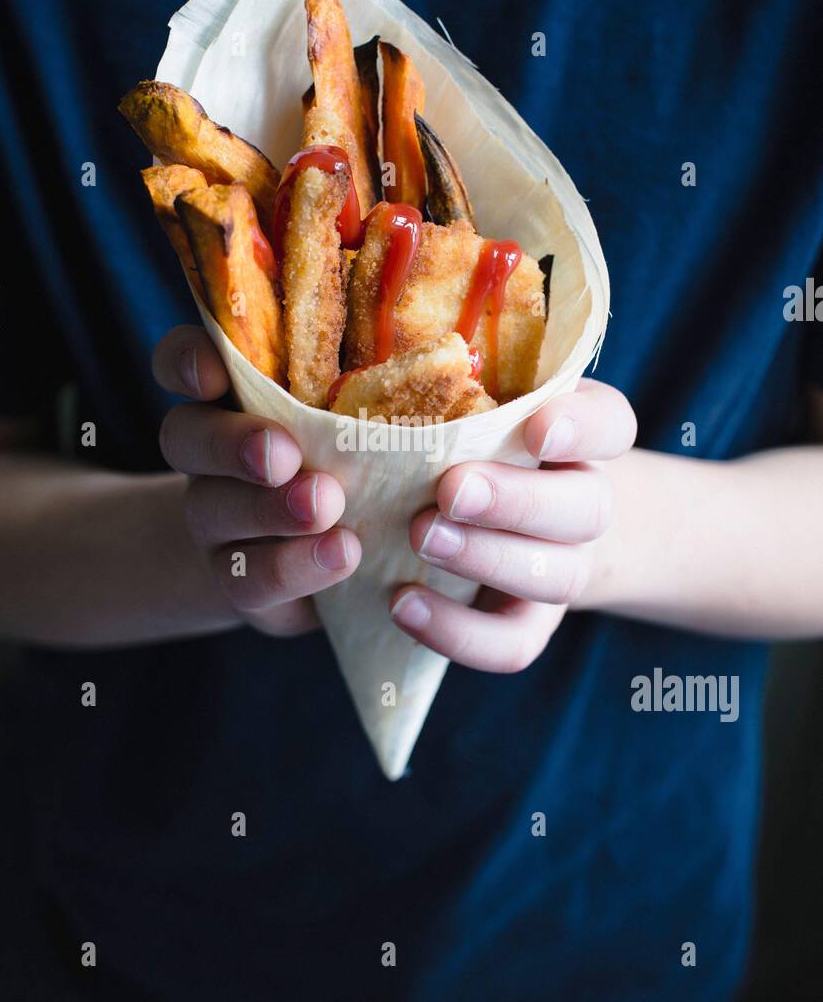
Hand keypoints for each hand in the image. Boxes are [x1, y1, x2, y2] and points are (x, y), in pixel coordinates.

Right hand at [153, 326, 360, 635]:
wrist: (326, 563)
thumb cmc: (361, 461)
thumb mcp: (366, 416)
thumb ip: (379, 384)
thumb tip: (458, 345)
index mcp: (233, 395)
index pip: (183, 362)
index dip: (186, 361)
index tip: (213, 372)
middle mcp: (211, 453)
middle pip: (186, 435)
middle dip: (233, 442)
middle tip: (284, 454)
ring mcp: (216, 519)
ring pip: (214, 509)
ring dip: (270, 509)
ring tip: (327, 506)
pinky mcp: (238, 580)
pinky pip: (248, 577)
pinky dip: (295, 566)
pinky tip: (342, 554)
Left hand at [389, 379, 636, 670]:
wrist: (510, 528)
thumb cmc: (474, 445)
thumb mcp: (476, 405)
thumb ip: (455, 388)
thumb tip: (389, 357)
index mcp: (580, 436)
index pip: (611, 424)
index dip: (584, 428)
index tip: (539, 427)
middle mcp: (584, 501)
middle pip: (584, 507)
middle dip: (516, 501)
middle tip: (451, 489)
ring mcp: (562, 568)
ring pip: (553, 576)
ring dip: (485, 558)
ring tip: (419, 537)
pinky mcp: (527, 625)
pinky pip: (510, 644)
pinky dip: (458, 632)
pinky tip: (402, 603)